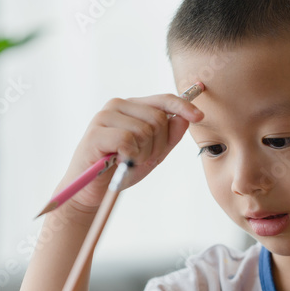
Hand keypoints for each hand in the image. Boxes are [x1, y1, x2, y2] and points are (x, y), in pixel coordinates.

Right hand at [60, 94, 203, 211]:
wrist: (91, 191)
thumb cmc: (120, 169)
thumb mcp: (152, 153)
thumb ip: (169, 136)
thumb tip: (184, 118)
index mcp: (131, 106)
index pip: (162, 99)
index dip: (182, 106)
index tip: (199, 116)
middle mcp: (117, 106)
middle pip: (158, 118)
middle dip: (158, 145)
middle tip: (142, 159)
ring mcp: (104, 117)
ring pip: (144, 130)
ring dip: (143, 154)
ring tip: (128, 161)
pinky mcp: (95, 133)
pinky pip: (128, 140)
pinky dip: (130, 156)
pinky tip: (119, 161)